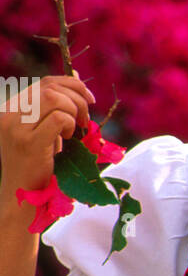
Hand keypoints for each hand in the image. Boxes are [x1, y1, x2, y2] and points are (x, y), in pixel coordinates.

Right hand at [0, 69, 94, 204]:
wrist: (21, 198)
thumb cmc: (37, 166)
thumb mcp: (46, 130)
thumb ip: (58, 106)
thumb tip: (78, 77)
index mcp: (11, 109)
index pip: (44, 83)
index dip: (71, 85)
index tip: (89, 99)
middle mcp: (9, 115)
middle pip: (50, 87)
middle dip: (77, 97)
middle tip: (85, 117)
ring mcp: (16, 128)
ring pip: (54, 98)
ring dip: (74, 111)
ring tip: (75, 129)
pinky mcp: (28, 143)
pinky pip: (58, 118)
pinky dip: (69, 124)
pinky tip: (68, 138)